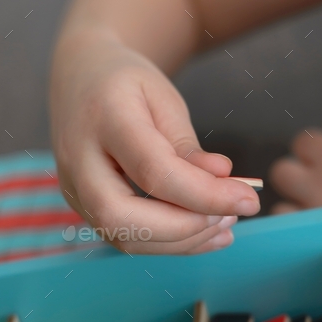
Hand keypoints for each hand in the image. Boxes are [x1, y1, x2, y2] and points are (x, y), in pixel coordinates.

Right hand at [50, 34, 259, 254]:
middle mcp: (77, 160)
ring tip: (225, 223)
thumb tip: (222, 181)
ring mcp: (73, 189)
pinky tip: (206, 231)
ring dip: (182, 241)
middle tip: (230, 216)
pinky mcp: (83, 209)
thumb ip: (188, 146)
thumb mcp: (164, 98)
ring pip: (122, 236)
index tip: (248, 200)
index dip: (204, 194)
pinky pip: (126, 238)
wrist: (80, 78)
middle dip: (184, 228)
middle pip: (121, 216)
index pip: (153, 171)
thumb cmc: (127, 84)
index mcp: (103, 117)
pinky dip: (170, 243)